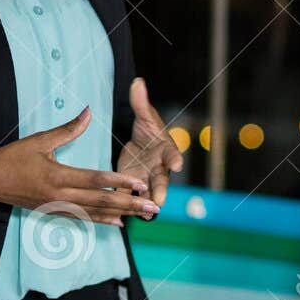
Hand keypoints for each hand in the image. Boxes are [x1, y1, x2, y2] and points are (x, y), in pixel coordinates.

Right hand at [0, 107, 159, 226]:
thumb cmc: (12, 158)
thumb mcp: (39, 140)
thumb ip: (67, 129)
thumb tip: (88, 112)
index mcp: (57, 176)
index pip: (95, 180)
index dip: (119, 182)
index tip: (140, 184)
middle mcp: (59, 195)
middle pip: (101, 201)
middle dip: (130, 204)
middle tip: (153, 206)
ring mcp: (57, 206)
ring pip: (95, 212)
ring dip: (122, 214)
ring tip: (144, 215)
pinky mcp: (55, 212)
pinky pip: (83, 217)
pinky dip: (102, 220)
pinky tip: (119, 222)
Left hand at [117, 77, 183, 207]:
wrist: (141, 143)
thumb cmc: (148, 129)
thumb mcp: (144, 115)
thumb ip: (140, 102)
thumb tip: (138, 82)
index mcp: (165, 149)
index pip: (172, 153)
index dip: (175, 158)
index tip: (177, 164)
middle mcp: (159, 167)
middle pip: (161, 180)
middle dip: (160, 190)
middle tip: (160, 200)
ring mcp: (147, 179)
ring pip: (147, 194)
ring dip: (145, 204)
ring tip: (144, 216)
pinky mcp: (132, 185)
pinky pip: (130, 197)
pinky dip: (127, 206)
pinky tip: (122, 217)